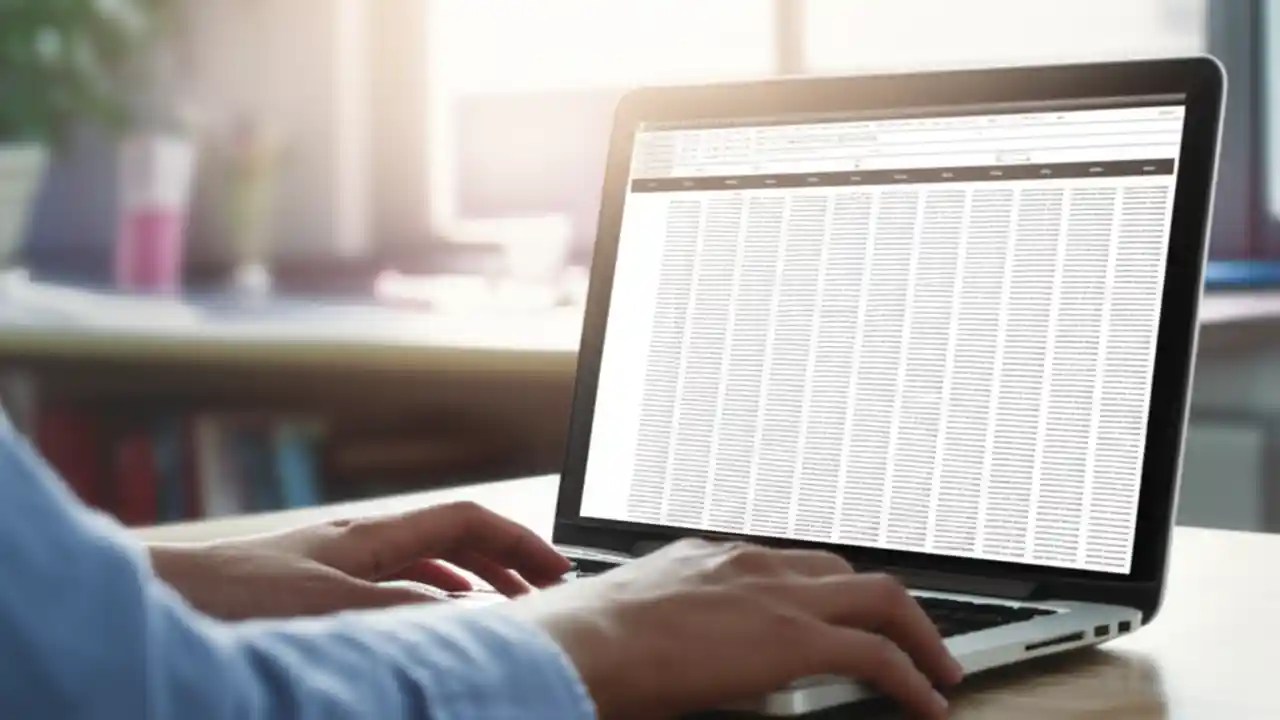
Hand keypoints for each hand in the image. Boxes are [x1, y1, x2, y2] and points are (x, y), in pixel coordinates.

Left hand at [150, 501, 570, 619]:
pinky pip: (401, 575)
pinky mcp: (324, 578)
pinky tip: (438, 610)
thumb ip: (405, 604)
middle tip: (545, 588)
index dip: (517, 540)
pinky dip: (437, 589)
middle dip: (507, 557)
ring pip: (430, 555)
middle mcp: (365, 538)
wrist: (172, 594)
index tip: (556, 568)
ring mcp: (345, 556)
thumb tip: (470, 606)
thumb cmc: (240, 594)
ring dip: (476, 574)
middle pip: (456, 535)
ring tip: (506, 600)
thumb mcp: (334, 605)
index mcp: (375, 535)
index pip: (467, 521)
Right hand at [504, 538, 960, 719]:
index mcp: (711, 558)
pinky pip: (877, 654)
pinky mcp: (795, 637)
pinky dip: (912, 678)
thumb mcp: (638, 620)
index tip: (836, 611)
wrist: (578, 646)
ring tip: (936, 668)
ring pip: (878, 598)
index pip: (789, 564)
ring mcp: (777, 594)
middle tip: (903, 635)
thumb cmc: (587, 642)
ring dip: (915, 634)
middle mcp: (751, 563)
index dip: (824, 589)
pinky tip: (928, 703)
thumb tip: (675, 663)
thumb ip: (673, 630)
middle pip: (844, 570)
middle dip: (882, 604)